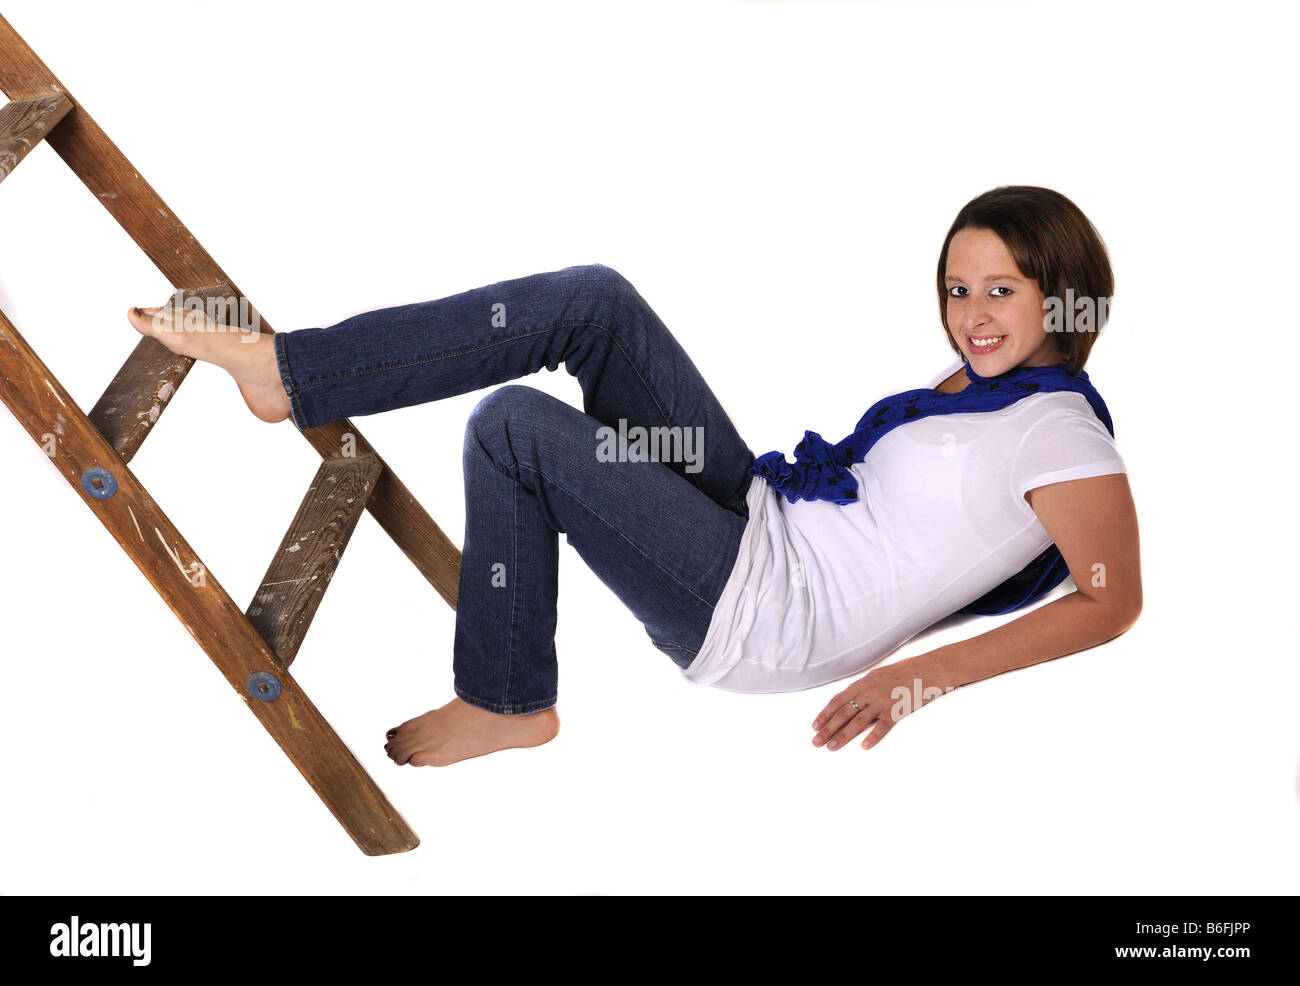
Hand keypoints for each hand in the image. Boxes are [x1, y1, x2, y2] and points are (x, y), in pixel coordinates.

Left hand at [809, 656, 955, 750]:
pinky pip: (883, 726)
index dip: (825, 713)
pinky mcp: (898, 710)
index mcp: (864, 683)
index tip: (814, 725)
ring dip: (843, 735)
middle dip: (827, 728)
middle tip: (816, 742)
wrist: (929, 669)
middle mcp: (870, 692)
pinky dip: (873, 737)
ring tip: (831, 747)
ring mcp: (883, 701)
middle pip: (843, 713)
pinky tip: (864, 747)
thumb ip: (865, 687)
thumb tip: (851, 697)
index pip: (838, 700)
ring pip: (858, 721)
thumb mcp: (880, 675)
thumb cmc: (905, 671)